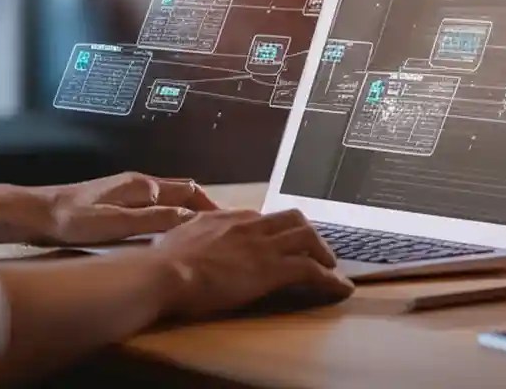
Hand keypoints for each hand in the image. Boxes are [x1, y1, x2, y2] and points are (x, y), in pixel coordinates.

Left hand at [38, 172, 219, 245]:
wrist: (36, 214)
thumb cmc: (74, 221)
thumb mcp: (116, 223)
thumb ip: (153, 220)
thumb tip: (191, 219)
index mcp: (144, 186)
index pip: (190, 191)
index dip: (211, 207)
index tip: (229, 224)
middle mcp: (139, 183)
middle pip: (182, 192)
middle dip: (204, 209)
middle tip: (221, 231)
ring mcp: (127, 191)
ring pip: (169, 199)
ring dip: (188, 213)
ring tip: (202, 234)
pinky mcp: (116, 202)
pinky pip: (155, 206)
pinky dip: (170, 217)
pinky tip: (168, 234)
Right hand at [152, 209, 353, 318]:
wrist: (166, 272)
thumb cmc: (167, 258)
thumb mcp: (183, 231)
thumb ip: (198, 227)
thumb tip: (196, 227)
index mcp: (232, 216)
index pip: (267, 218)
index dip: (281, 231)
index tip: (284, 243)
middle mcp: (252, 224)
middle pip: (295, 220)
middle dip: (310, 235)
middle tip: (317, 252)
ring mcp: (264, 246)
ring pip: (309, 238)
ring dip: (325, 253)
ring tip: (331, 269)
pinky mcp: (272, 269)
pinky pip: (312, 270)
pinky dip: (330, 279)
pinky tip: (339, 288)